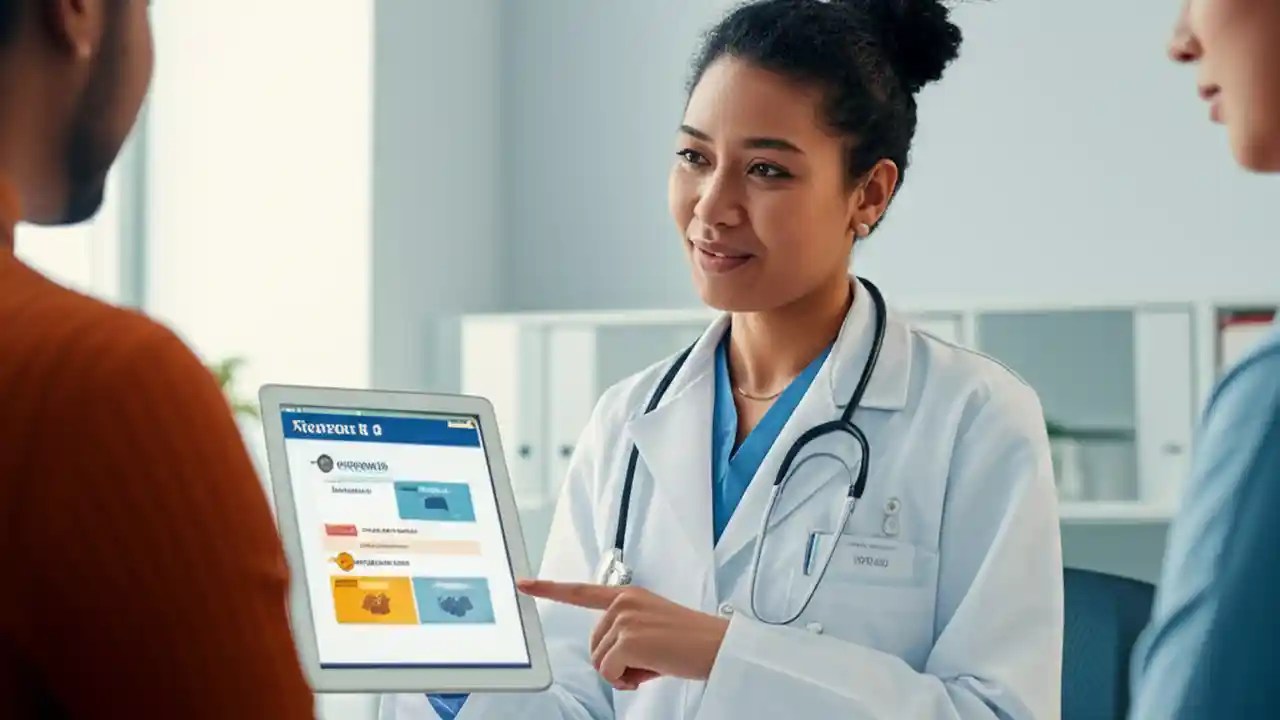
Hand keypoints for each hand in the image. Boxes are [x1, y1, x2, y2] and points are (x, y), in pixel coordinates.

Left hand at [518, 579, 729, 690]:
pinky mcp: (628, 639)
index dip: (548, 588)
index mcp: (627, 595)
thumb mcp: (652, 624)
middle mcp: (622, 601)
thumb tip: (608, 658)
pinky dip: (627, 680)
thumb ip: (624, 630)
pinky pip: (610, 672)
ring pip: (600, 661)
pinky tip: (651, 670)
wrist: (717, 645)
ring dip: (624, 672)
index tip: (522, 583)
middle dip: (616, 662)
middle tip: (649, 660)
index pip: (580, 590)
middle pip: (593, 645)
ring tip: (654, 663)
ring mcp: (624, 619)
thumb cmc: (689, 641)